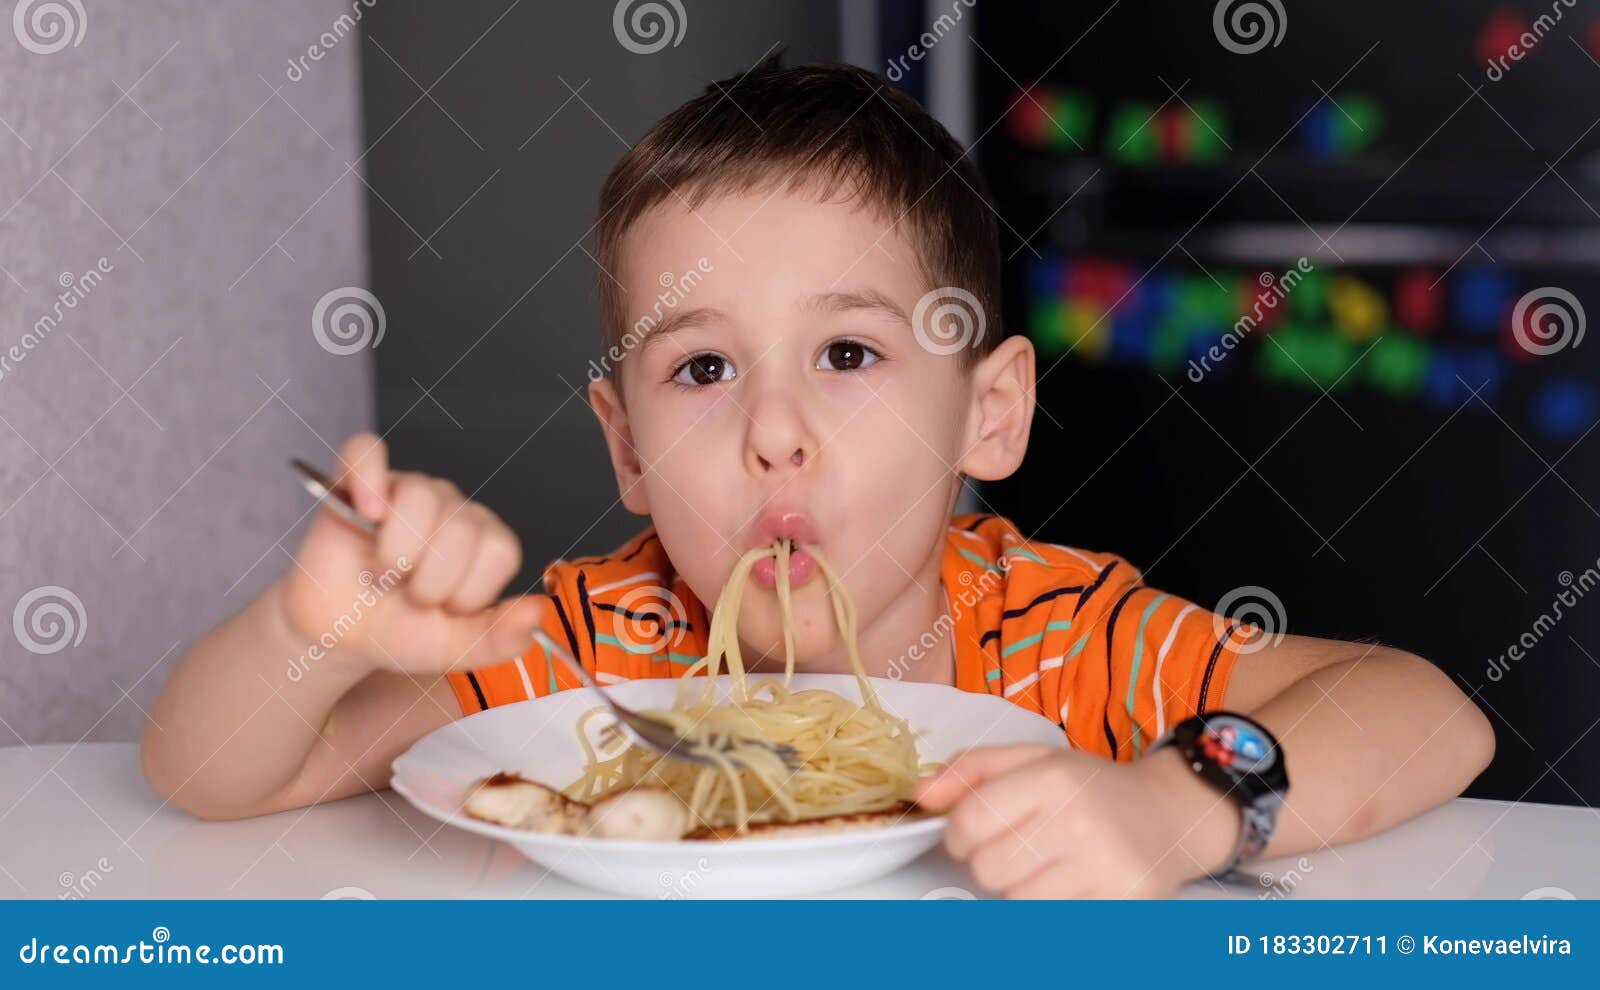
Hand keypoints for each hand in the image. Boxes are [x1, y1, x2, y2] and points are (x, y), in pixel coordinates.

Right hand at [279, 432, 542, 675]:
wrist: (341, 636)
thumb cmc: (399, 631)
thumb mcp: (455, 649)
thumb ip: (500, 636)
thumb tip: (538, 611)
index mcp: (484, 542)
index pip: (501, 550)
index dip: (470, 592)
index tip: (445, 610)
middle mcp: (452, 509)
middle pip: (462, 528)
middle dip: (430, 582)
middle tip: (408, 595)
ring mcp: (406, 490)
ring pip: (422, 498)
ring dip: (398, 553)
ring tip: (384, 572)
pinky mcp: (358, 481)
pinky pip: (366, 451)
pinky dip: (367, 478)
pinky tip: (368, 512)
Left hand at [915, 743, 1240, 897]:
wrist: (1172, 813)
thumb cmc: (1093, 787)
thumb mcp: (1035, 758)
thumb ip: (972, 769)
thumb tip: (920, 795)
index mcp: (1052, 779)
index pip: (970, 822)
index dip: (958, 834)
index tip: (972, 834)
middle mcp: (1078, 821)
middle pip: (987, 869)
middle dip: (988, 864)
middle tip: (1012, 850)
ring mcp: (1102, 867)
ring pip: (1017, 902)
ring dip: (1018, 890)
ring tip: (1041, 868)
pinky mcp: (1122, 904)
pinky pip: (1055, 922)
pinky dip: (1050, 909)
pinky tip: (1066, 887)